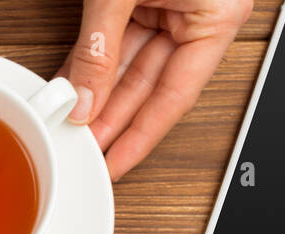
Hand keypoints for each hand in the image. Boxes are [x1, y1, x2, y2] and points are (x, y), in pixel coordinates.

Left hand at [59, 0, 252, 179]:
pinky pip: (118, 36)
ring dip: (96, 92)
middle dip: (110, 118)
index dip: (140, 138)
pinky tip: (71, 84)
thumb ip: (100, 45)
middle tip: (79, 146)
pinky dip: (92, 61)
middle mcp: (199, 17)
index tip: (114, 166)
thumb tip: (82, 96)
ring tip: (67, 119)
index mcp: (218, 18)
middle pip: (149, 87)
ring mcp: (173, 6)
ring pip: (130, 63)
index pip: (174, 98)